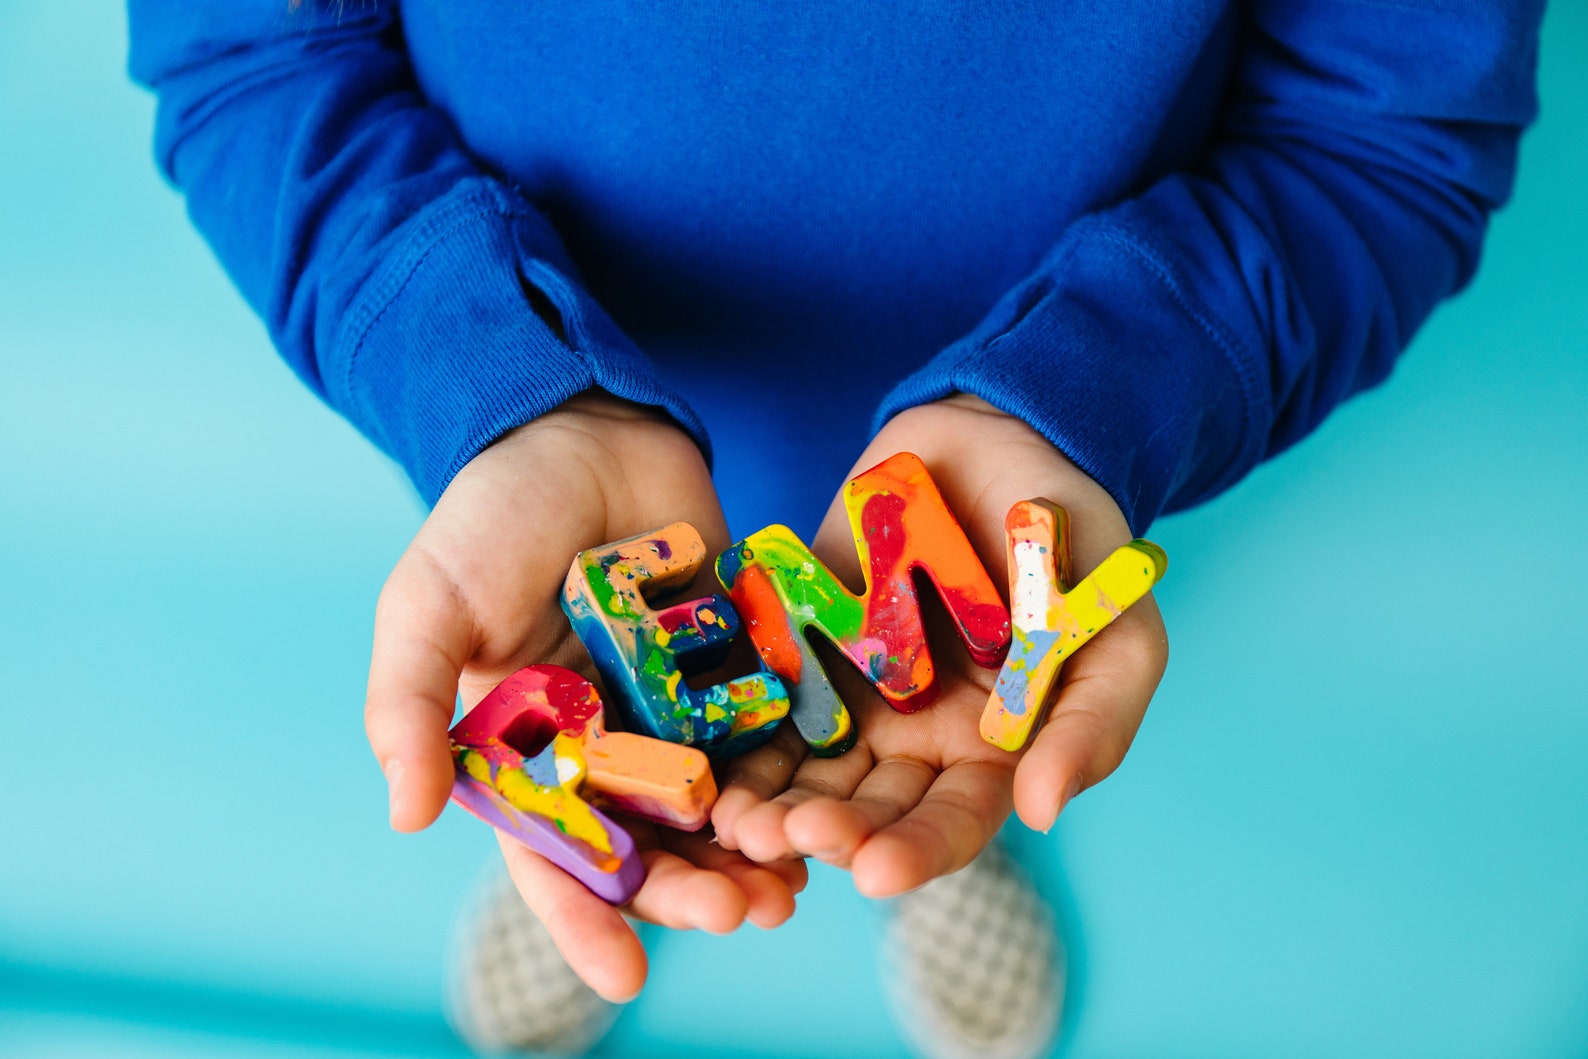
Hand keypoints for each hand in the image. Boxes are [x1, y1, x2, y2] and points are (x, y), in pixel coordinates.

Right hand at [365, 393, 805, 1000]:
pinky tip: (827, 807)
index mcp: (529, 755)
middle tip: (739, 917)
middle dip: (692, 890)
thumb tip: (406, 818)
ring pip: (718, 806)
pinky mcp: (733, 667)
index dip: (587, 921)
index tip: (630, 976)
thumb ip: (411, 705)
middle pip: (652, 846)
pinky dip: (794, 775)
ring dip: (752, 853)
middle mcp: (607, 748)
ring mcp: (674, 711)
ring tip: (791, 890)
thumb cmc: (488, 522)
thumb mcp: (429, 608)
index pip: (554, 860)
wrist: (578, 430)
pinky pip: (768, 733)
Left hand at [712, 395, 1167, 896]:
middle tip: (786, 841)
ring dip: (770, 802)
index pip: (953, 823)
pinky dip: (738, 732)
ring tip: (736, 822)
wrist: (1001, 441)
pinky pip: (765, 697)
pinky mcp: (803, 645)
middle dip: (828, 832)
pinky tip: (709, 760)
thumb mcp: (1114, 633)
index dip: (916, 851)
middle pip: (867, 809)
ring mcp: (854, 696)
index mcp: (991, 755)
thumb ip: (1090, 722)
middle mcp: (915, 742)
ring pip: (806, 769)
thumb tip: (1042, 811)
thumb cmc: (1075, 547)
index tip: (874, 873)